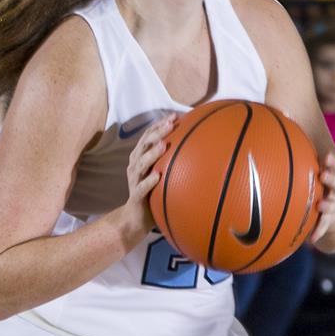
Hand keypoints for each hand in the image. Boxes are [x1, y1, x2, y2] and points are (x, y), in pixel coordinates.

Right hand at [113, 112, 176, 239]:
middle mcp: (135, 166)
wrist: (136, 219)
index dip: (158, 125)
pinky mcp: (136, 196)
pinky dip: (148, 181)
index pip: (148, 137)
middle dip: (156, 133)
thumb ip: (173, 163)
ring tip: (164, 145)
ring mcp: (134, 181)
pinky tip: (157, 176)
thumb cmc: (153, 194)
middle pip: (144, 145)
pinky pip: (141, 188)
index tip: (174, 116)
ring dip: (152, 153)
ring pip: (141, 163)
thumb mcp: (163, 175)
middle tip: (170, 124)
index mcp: (140, 158)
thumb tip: (200, 152)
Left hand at [310, 150, 334, 251]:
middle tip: (323, 175)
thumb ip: (302, 163)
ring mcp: (333, 207)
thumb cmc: (320, 189)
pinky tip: (312, 239)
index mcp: (331, 179)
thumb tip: (283, 140)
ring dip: (327, 204)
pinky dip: (318, 232)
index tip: (327, 157)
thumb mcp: (316, 177)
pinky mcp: (329, 221)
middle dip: (331, 178)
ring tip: (320, 204)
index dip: (332, 162)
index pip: (334, 167)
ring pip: (332, 205)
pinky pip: (323, 227)